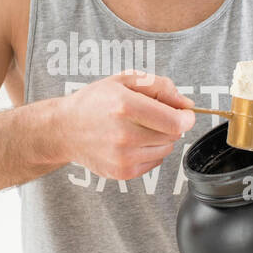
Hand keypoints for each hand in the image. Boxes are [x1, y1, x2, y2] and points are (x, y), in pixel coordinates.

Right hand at [58, 69, 195, 179]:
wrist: (65, 129)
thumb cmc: (95, 101)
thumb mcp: (124, 80)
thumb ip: (160, 86)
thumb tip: (187, 104)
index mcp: (125, 106)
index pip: (174, 121)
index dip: (186, 117)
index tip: (184, 113)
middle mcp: (124, 135)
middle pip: (172, 135)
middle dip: (170, 124)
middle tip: (153, 116)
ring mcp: (123, 157)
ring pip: (166, 150)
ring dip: (161, 138)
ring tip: (140, 128)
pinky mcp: (122, 172)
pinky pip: (154, 162)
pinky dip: (150, 151)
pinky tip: (133, 142)